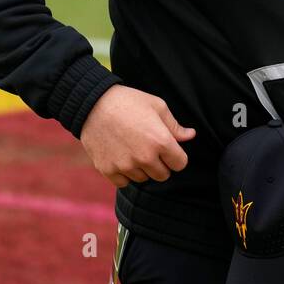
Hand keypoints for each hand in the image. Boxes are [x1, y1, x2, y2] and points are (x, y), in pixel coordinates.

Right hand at [79, 85, 195, 188]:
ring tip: (133, 148)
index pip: (180, 164)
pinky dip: (124, 174)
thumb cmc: (129, 101)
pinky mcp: (108, 170)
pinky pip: (124, 182)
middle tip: (149, 148)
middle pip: (163, 175)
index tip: (168, 149)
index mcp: (161, 141)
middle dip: (160, 164)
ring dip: (142, 169)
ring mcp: (125, 166)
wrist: (92, 103)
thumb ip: (175, 125)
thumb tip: (191, 136)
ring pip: (143, 179)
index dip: (176, 156)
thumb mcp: (157, 106)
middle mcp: (144, 158)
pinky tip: (121, 156)